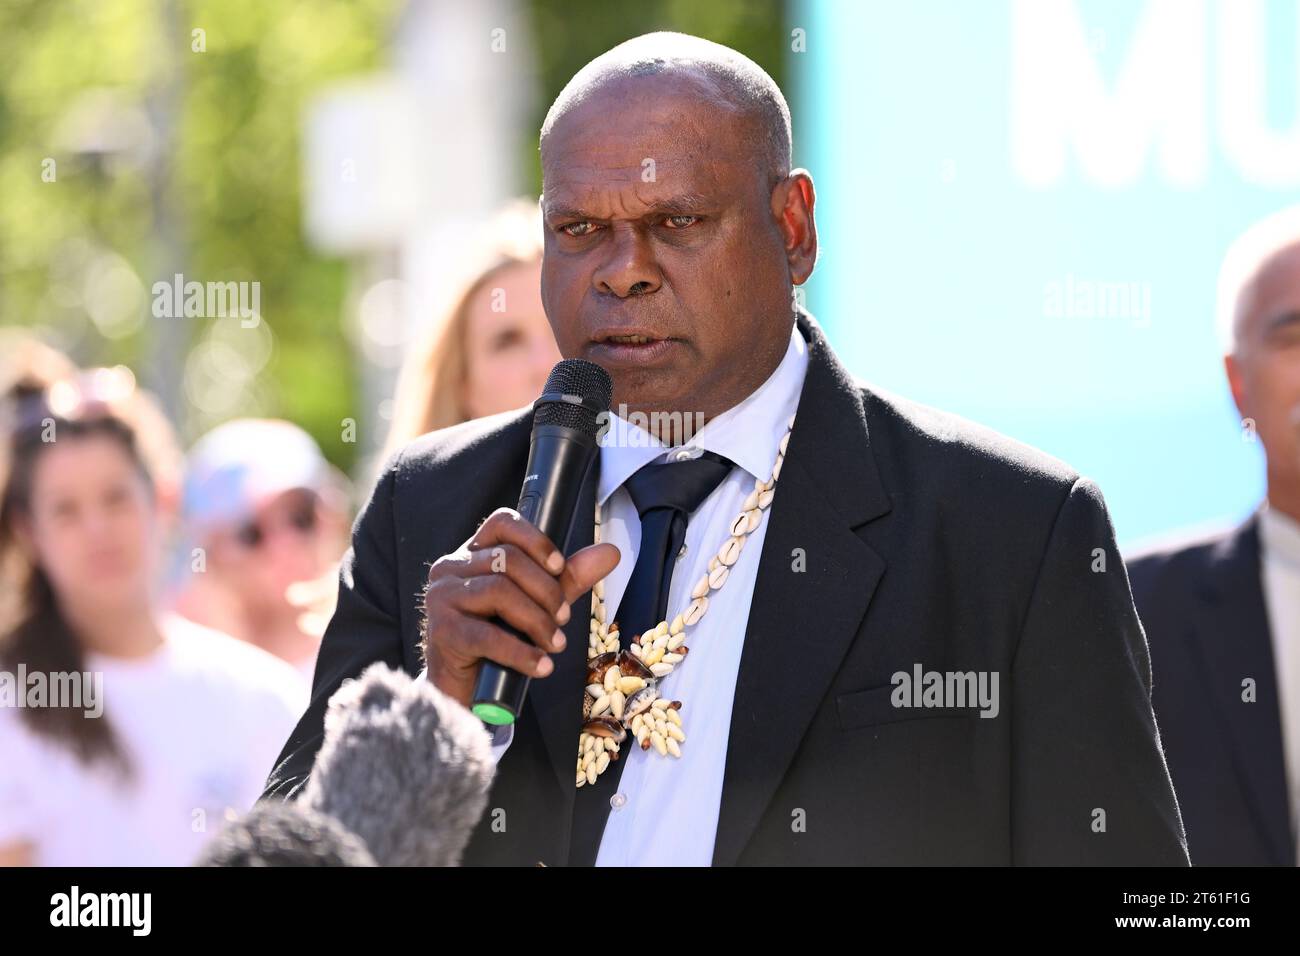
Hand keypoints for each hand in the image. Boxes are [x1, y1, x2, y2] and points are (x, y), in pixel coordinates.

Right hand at [422, 507, 619, 709]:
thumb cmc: (498, 639)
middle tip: (563, 618)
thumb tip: (610, 552)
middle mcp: (452, 568)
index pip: (502, 523)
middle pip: (507, 559)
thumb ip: (569, 577)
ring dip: (537, 621)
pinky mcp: (442, 631)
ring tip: (554, 644)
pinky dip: (521, 652)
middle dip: (545, 590)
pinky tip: (541, 666)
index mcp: (474, 553)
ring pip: (499, 591)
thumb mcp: (538, 603)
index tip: (559, 567)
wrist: (464, 688)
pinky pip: (487, 635)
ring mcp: (442, 598)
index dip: (536, 541)